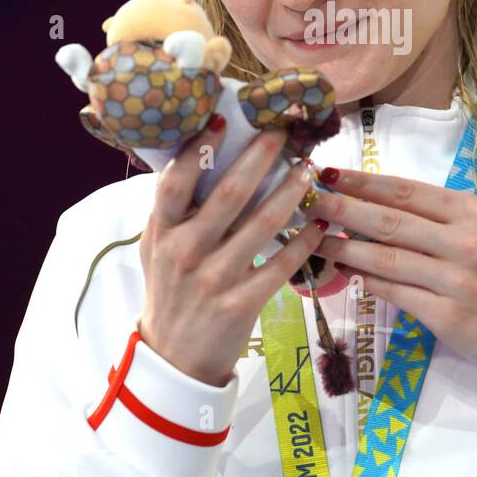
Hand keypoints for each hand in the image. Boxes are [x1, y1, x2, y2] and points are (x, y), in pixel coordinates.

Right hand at [137, 122, 327, 386]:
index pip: (176, 181)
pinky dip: (304, 242)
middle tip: (283, 132)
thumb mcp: (157, 247)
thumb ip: (173, 208)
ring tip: (308, 171)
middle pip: (229, 193)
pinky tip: (320, 225)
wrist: (174, 357)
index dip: (199, 148)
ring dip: (290, 193)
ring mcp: (214, 278)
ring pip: (262, 224)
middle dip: (260, 157)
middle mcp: (186, 250)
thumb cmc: (169, 290)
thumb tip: (195, 154)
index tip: (222, 119)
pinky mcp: (242, 302)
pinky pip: (281, 265)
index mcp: (162, 231)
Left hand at [309, 168, 476, 371]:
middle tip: (307, 201)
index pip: (406, 191)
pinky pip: (396, 293)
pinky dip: (367, 282)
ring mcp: (456, 279)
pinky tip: (346, 273)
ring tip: (315, 239)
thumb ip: (443, 218)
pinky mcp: (447, 315)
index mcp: (474, 211)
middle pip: (389, 221)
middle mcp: (466, 241)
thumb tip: (381, 206)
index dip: (362, 181)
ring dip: (344, 248)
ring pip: (386, 258)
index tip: (329, 174)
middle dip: (342, 208)